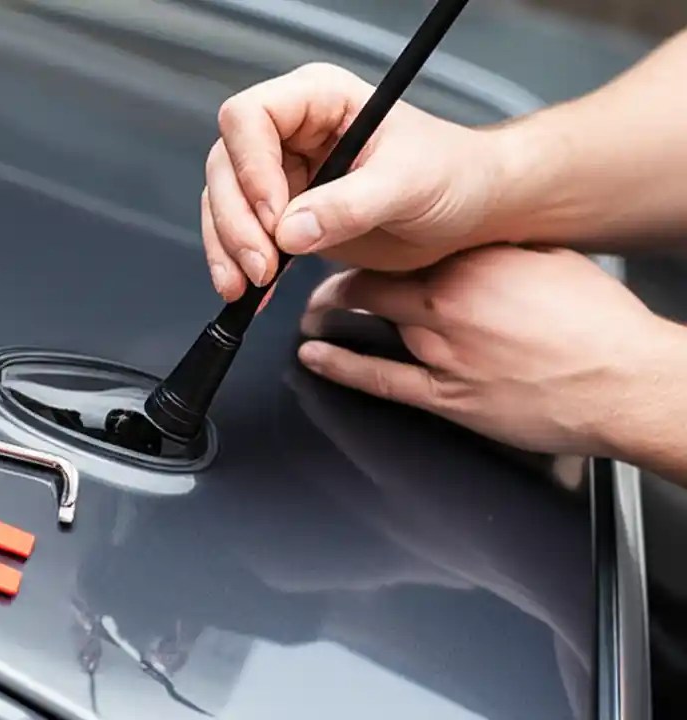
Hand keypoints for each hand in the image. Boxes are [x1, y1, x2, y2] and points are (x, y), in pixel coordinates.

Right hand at [203, 63, 508, 300]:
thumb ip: (349, 205)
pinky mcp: (283, 214)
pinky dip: (237, 263)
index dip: (251, 167)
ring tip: (249, 285)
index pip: (250, 117)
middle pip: (226, 164)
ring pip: (223, 203)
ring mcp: (282, 173)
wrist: (471, 212)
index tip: (275, 217)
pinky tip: (250, 292)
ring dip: (228, 247)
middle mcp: (291, 132)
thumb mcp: (409, 185)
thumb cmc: (455, 176)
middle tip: (261, 266)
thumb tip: (289, 232)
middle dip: (235, 220)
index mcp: (319, 100)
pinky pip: (240, 234)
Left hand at [296, 244, 685, 457]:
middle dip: (339, 279)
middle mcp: (449, 302)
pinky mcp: (445, 395)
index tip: (356, 242)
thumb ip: (498, 252)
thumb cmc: (598, 325)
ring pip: (369, 324)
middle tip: (320, 278)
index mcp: (473, 262)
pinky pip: (377, 378)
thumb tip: (469, 243)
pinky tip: (314, 356)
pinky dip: (338, 365)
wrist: (623, 381)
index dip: (372, 244)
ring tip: (312, 313)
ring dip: (331, 317)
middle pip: (371, 281)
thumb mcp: (548, 262)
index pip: (401, 244)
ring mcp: (442, 351)